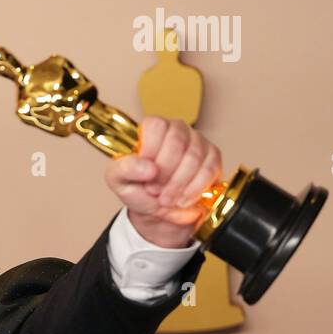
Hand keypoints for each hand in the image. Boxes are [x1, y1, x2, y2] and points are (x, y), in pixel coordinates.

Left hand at [104, 116, 221, 247]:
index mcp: (150, 129)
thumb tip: (147, 167)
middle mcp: (176, 129)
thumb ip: (124, 169)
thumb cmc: (138, 188)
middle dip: (165, 172)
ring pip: (194, 157)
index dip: (151, 152)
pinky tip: (183, 199)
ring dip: (178, 184)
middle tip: (154, 190)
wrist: (159, 208)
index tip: (145, 174)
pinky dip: (194, 189)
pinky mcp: (213, 157)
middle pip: (176, 141)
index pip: (155, 125)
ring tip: (166, 199)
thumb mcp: (119, 181)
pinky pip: (209, 169)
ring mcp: (197, 141)